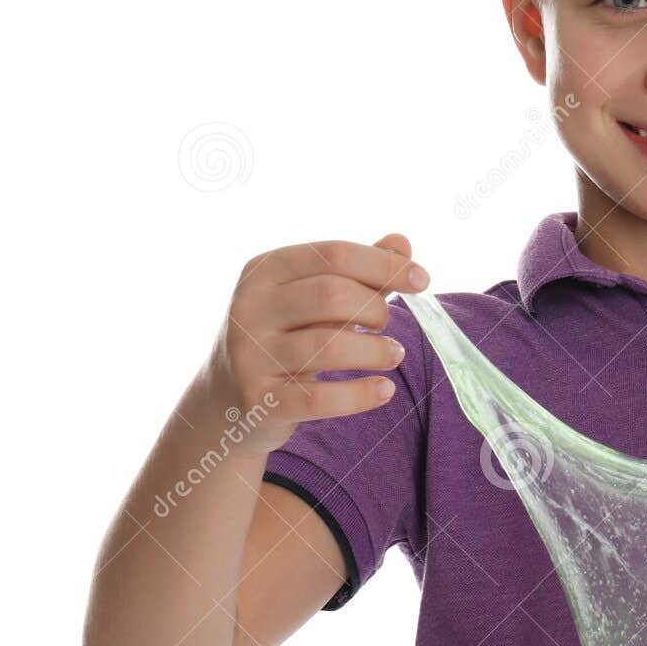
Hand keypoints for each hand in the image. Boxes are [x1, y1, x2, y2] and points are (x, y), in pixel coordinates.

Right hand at [208, 233, 428, 453]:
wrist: (224, 402)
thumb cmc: (282, 338)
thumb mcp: (310, 298)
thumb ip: (356, 273)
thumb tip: (403, 243)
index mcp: (264, 271)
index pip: (334, 255)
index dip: (384, 265)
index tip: (422, 280)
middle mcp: (250, 308)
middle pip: (332, 295)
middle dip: (375, 309)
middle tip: (385, 325)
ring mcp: (250, 356)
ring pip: (329, 346)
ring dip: (377, 351)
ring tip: (394, 354)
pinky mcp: (261, 402)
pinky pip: (320, 399)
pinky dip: (362, 394)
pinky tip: (384, 390)